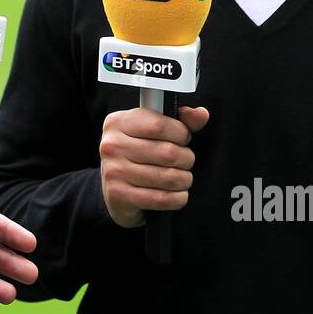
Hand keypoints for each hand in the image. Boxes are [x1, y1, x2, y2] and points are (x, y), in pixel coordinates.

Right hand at [99, 105, 208, 228]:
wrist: (114, 189)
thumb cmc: (138, 154)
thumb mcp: (152, 131)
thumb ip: (179, 120)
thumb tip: (201, 115)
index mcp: (118, 122)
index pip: (159, 125)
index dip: (181, 133)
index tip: (183, 138)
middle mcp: (112, 145)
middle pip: (168, 153)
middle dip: (186, 159)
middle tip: (185, 161)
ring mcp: (113, 171)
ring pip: (168, 177)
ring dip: (184, 179)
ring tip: (183, 177)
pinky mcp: (118, 195)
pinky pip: (162, 198)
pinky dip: (178, 198)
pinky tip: (177, 194)